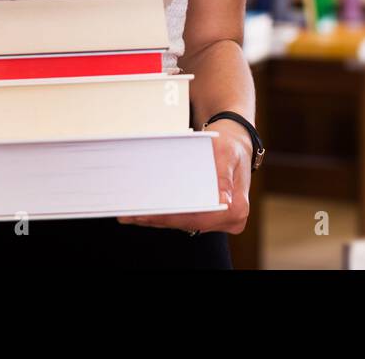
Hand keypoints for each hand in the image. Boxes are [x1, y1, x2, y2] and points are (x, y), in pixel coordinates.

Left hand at [116, 120, 251, 233]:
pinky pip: (182, 217)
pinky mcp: (206, 216)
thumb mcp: (228, 154)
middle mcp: (228, 219)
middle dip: (157, 218)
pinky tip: (141, 210)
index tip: (148, 214)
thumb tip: (223, 200)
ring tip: (128, 212)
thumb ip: (224, 176)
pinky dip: (162, 213)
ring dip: (155, 218)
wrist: (235, 142)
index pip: (199, 218)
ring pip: (181, 222)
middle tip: (128, 214)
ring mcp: (216, 220)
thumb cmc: (231, 145)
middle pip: (187, 222)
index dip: (171, 217)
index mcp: (236, 209)